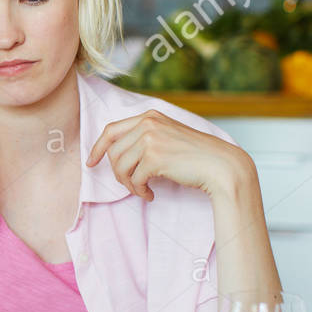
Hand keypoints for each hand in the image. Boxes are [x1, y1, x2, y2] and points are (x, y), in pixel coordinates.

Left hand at [87, 109, 249, 200]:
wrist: (220, 165)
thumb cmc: (195, 156)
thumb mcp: (168, 136)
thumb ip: (145, 137)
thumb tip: (116, 154)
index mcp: (149, 116)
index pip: (111, 130)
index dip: (98, 147)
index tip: (91, 162)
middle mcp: (148, 123)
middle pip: (113, 152)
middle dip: (118, 173)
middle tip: (131, 185)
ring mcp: (150, 139)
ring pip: (120, 166)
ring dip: (129, 184)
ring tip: (142, 190)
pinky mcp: (154, 157)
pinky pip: (134, 179)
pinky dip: (140, 192)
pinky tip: (151, 195)